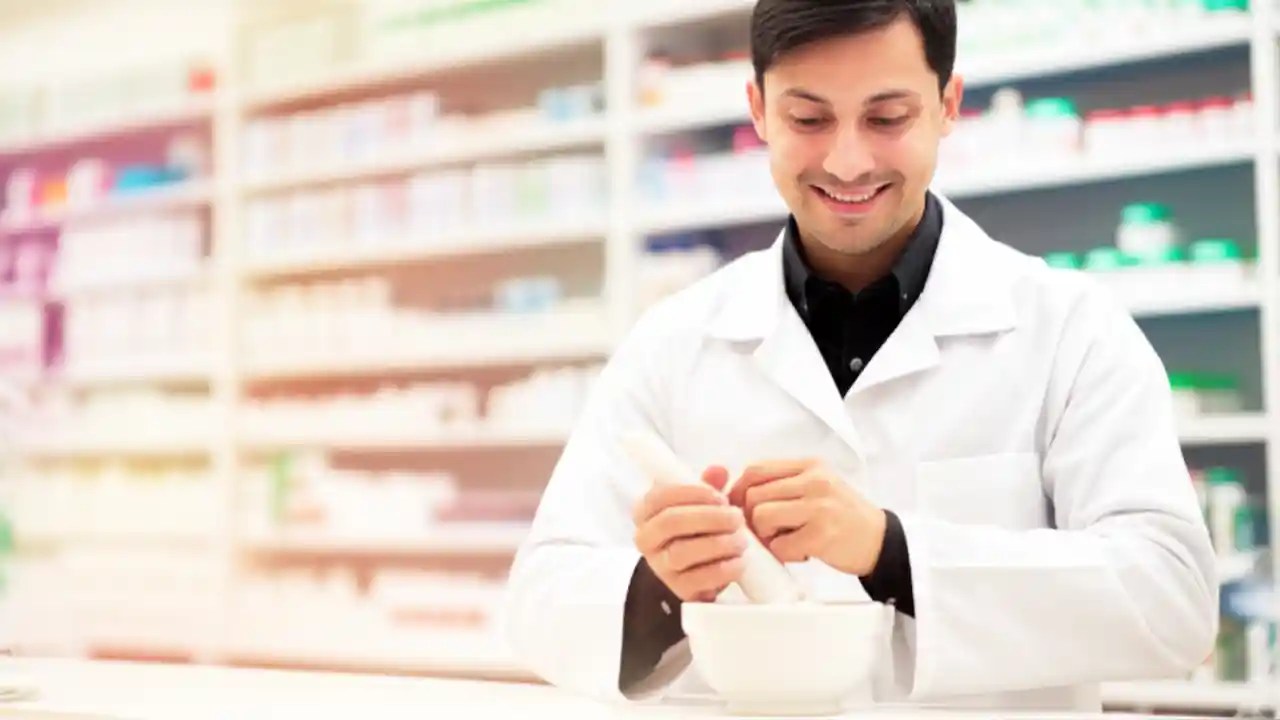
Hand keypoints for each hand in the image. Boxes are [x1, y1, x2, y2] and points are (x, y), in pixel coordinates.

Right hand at [633, 466, 747, 601]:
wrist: (697, 571)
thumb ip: (709, 486)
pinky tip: (740, 561)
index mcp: (646, 512)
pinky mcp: (678, 590)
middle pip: (671, 522)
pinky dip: (723, 569)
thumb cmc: (698, 529)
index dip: (693, 494)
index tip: (721, 497)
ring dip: (719, 543)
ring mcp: (660, 566)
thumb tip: (719, 471)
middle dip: (710, 517)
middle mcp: (646, 539)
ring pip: (683, 552)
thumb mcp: (700, 504)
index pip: (660, 496)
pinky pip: (698, 580)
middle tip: (737, 517)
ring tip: (742, 539)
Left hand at [729, 460, 885, 576]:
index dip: (738, 490)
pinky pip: (779, 545)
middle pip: (753, 494)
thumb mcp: (818, 487)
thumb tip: (737, 498)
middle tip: (768, 532)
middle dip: (752, 518)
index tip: (739, 508)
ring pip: (762, 517)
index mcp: (810, 466)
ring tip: (787, 540)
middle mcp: (814, 481)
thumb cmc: (844, 516)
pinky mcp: (821, 535)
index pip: (756, 470)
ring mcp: (819, 507)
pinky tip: (802, 552)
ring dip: (767, 536)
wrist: (882, 542)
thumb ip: (785, 485)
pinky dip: (784, 554)